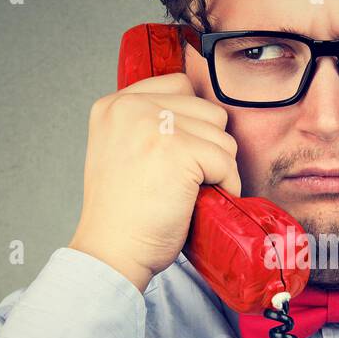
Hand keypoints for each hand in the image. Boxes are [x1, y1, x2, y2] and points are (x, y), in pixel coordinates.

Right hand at [67, 71, 240, 293]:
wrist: (112, 252)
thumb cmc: (123, 214)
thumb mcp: (121, 151)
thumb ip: (148, 124)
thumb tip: (198, 113)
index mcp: (114, 105)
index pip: (179, 85)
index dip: (192, 122)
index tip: (181, 155)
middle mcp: (131, 107)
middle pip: (206, 109)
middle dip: (208, 146)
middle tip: (186, 179)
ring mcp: (155, 126)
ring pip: (221, 134)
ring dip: (218, 166)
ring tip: (190, 190)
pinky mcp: (179, 151)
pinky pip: (226, 161)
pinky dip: (226, 185)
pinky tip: (201, 201)